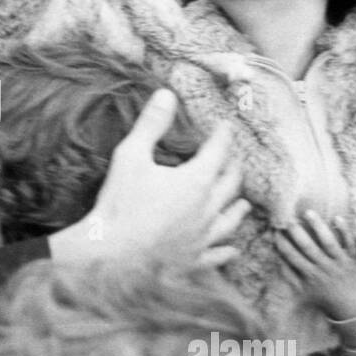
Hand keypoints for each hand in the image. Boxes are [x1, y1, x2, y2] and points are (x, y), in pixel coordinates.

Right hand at [50, 90, 248, 269]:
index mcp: (196, 180)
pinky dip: (227, 250)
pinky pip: (218, 254)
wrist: (112, 256)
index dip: (222, 136)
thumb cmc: (120, 205)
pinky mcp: (195, 260)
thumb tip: (166, 95)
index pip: (217, 151)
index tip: (225, 126)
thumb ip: (151, 125)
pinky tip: (232, 249)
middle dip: (234, 168)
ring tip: (243, 204)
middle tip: (235, 160)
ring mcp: (203, 237)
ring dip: (238, 209)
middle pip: (230, 184)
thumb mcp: (131, 156)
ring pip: (230, 220)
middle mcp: (207, 208)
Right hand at [275, 211, 355, 321]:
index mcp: (310, 275)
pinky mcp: (353, 259)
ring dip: (318, 226)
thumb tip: (277, 260)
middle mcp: (324, 267)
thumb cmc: (324, 297)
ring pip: (328, 242)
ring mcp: (339, 262)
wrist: (351, 306)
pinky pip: (350, 243)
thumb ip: (290, 276)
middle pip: (308, 247)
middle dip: (296, 232)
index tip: (275, 231)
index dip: (282, 243)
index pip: (292, 256)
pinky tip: (337, 217)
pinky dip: (345, 230)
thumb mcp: (303, 291)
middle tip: (287, 218)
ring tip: (308, 212)